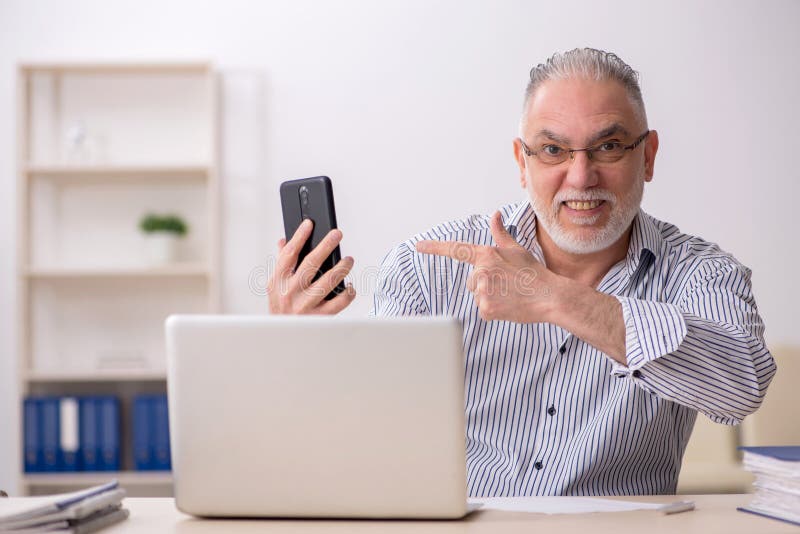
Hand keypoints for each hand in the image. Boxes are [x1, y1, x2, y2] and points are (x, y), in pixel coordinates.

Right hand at [267, 219, 355, 314]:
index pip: (289, 254)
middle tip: (337, 234)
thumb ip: (281, 263)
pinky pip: (339, 302)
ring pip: (328, 281)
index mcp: (278, 281)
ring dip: (341, 267)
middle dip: (325, 245)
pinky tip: (350, 286)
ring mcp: (305, 305)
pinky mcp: (320, 316)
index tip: (309, 224)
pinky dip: (348, 292)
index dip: (299, 236)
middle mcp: (291, 292)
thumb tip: (283, 241)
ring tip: (349, 260)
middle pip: (310, 263)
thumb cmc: (281, 308)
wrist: (284, 338)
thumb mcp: (275, 285)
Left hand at [415, 211, 557, 322]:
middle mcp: (481, 271)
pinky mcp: (485, 308)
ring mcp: (482, 290)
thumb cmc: (533, 272)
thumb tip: (494, 215)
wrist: (549, 296)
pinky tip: (509, 306)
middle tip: (507, 284)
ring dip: (490, 297)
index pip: (456, 250)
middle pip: (471, 281)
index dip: (435, 248)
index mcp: (486, 254)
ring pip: (477, 296)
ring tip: (510, 295)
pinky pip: (483, 310)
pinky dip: (494, 311)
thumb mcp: (516, 249)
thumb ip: (500, 234)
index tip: (419, 246)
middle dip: (485, 284)